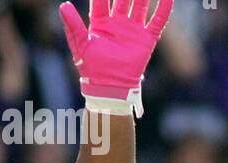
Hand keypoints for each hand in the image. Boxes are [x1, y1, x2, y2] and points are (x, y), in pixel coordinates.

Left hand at [59, 0, 173, 116]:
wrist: (109, 88)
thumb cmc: (92, 69)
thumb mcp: (81, 45)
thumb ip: (73, 25)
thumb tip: (63, 6)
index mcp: (101, 24)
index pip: (101, 1)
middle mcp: (118, 24)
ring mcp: (133, 30)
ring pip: (141, 4)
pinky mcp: (146, 39)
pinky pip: (158, 21)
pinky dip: (164, 8)